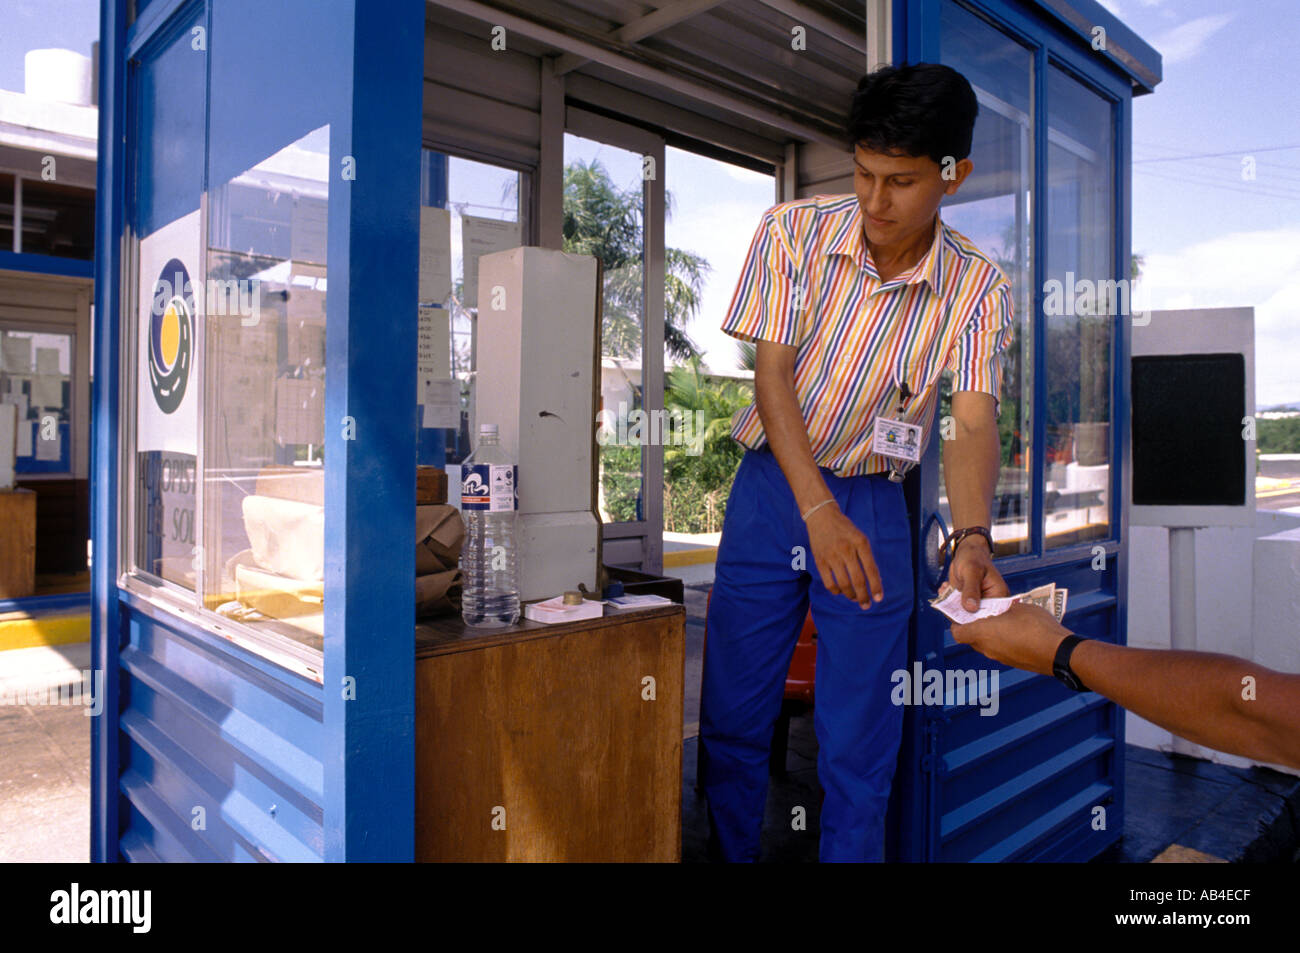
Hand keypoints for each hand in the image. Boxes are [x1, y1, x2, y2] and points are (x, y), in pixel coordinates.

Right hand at [805, 501, 881, 608]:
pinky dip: (836, 590)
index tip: (879, 599)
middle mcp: (846, 549)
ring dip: (851, 595)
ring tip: (854, 598)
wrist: (822, 516)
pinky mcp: (820, 560)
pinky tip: (840, 591)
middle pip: (857, 580)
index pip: (871, 569)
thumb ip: (866, 557)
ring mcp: (832, 555)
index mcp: (860, 543)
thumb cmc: (845, 529)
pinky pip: (829, 582)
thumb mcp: (860, 538)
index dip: (876, 586)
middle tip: (866, 605)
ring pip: (843, 584)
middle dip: (863, 596)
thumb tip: (872, 582)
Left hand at [945, 536, 1008, 611]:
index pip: (989, 614)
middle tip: (948, 597)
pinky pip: (954, 608)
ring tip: (946, 588)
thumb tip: (970, 608)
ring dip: (950, 604)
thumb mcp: (972, 571)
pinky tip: (945, 587)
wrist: (966, 552)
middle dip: (958, 610)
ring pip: (962, 614)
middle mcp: (989, 602)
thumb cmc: (973, 557)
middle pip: (975, 618)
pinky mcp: (965, 602)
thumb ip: (971, 589)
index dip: (975, 618)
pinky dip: (946, 601)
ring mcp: (976, 603)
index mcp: (999, 596)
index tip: (959, 610)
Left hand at [949, 601, 1070, 675]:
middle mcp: (988, 649)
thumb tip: (1000, 607)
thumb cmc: (1035, 625)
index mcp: (983, 633)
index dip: (956, 623)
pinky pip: (1001, 650)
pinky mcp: (1014, 663)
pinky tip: (1017, 632)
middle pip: (972, 639)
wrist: (1059, 652)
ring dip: (990, 634)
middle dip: (974, 626)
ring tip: (1003, 620)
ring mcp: (1001, 658)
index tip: (963, 612)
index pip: (958, 632)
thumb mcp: (1017, 607)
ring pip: (987, 645)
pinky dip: (1003, 642)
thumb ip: (1002, 607)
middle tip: (983, 613)